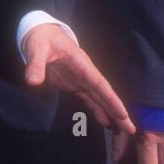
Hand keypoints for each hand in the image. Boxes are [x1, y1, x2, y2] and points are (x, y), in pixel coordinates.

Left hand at [22, 24, 137, 134]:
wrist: (39, 32)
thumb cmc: (41, 38)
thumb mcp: (36, 48)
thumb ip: (35, 64)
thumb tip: (32, 82)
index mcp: (81, 64)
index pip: (99, 84)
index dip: (111, 100)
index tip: (123, 114)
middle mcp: (85, 74)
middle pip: (104, 95)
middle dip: (118, 112)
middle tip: (131, 130)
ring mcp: (81, 80)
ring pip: (99, 99)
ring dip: (111, 113)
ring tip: (124, 131)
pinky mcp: (74, 85)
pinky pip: (89, 99)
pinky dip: (98, 110)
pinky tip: (106, 121)